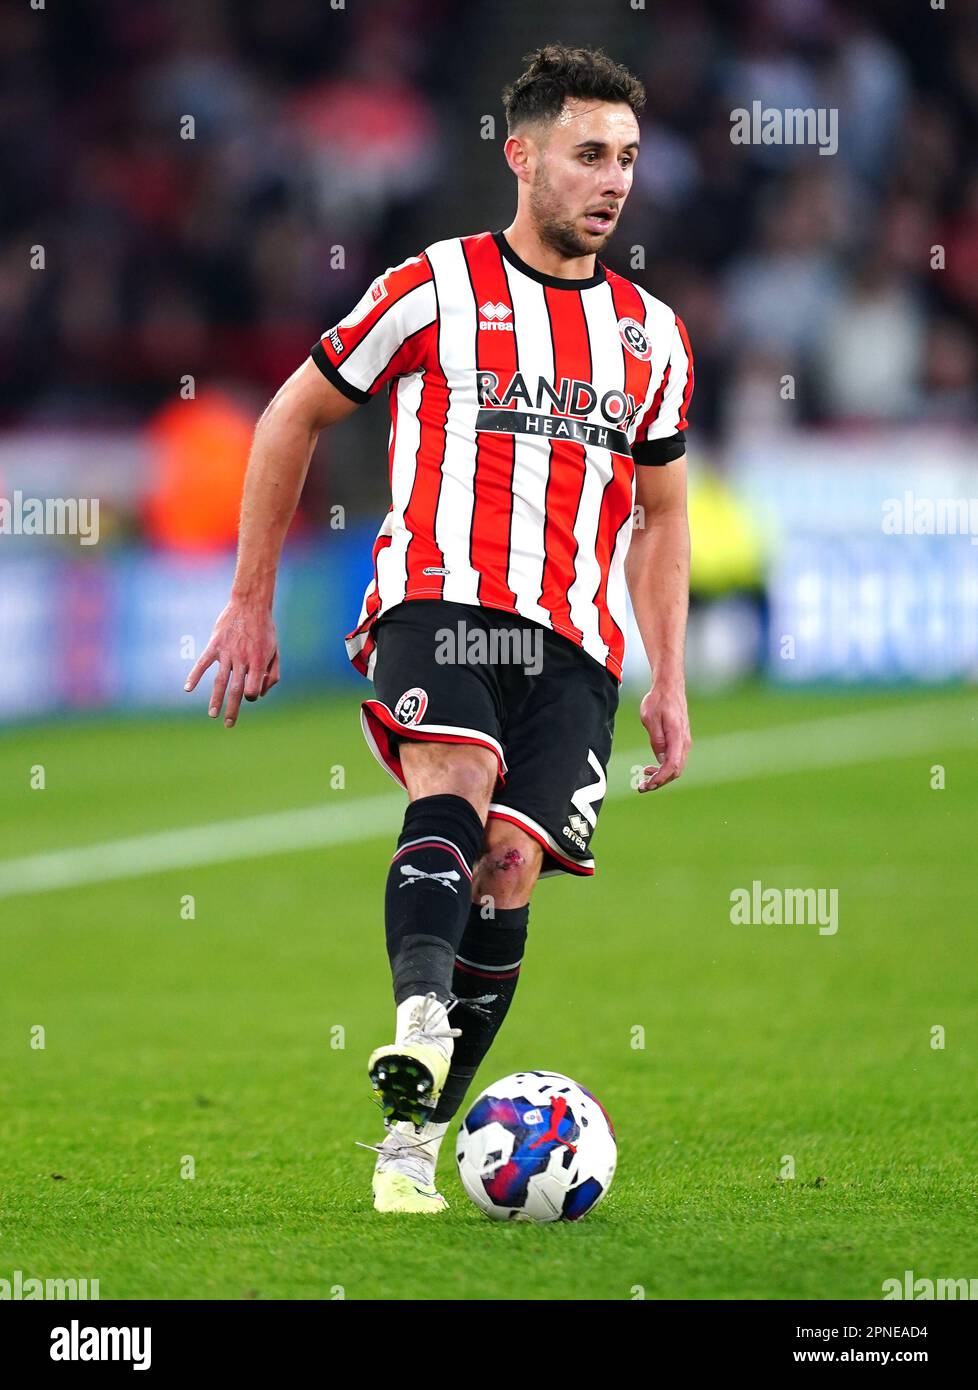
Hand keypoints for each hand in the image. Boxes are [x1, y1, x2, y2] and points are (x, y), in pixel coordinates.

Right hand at [183, 600, 279, 726]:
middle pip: (236, 690)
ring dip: (215, 700)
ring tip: (212, 715)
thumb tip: (261, 694)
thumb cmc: (265, 630)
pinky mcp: (215, 644)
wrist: (251, 604)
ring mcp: (227, 652)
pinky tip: (187, 689)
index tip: (249, 694)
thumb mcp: (275, 652)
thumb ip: (272, 674)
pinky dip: (194, 676)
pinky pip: (203, 663)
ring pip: (220, 681)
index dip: (251, 696)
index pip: (253, 690)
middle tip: (229, 725)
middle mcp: (243, 659)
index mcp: (259, 662)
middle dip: (233, 709)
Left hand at [637, 680, 690, 791]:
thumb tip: (659, 760)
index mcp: (677, 737)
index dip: (660, 778)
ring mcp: (684, 742)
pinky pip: (674, 760)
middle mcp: (684, 742)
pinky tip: (650, 768)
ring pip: (675, 767)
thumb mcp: (650, 718)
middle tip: (641, 787)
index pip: (672, 765)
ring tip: (643, 779)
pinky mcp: (680, 741)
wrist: (669, 687)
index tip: (647, 785)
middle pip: (675, 771)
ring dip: (661, 776)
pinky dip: (663, 768)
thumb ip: (656, 740)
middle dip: (659, 782)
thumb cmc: (658, 700)